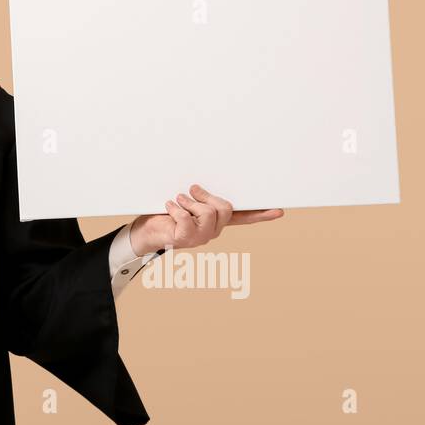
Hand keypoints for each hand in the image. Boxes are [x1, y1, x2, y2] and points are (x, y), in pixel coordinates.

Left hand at [129, 184, 282, 255]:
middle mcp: (213, 231)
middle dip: (205, 195)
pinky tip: (168, 208)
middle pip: (225, 208)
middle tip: (190, 191)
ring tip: (176, 202)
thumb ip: (200, 194)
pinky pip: (187, 217)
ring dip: (188, 202)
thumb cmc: (166, 213)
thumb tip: (202, 184)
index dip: (261, 214)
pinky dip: (175, 208)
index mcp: (217, 221)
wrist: (146, 231)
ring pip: (207, 212)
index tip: (278, 210)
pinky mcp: (186, 239)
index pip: (244, 217)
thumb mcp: (187, 200)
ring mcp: (201, 237)